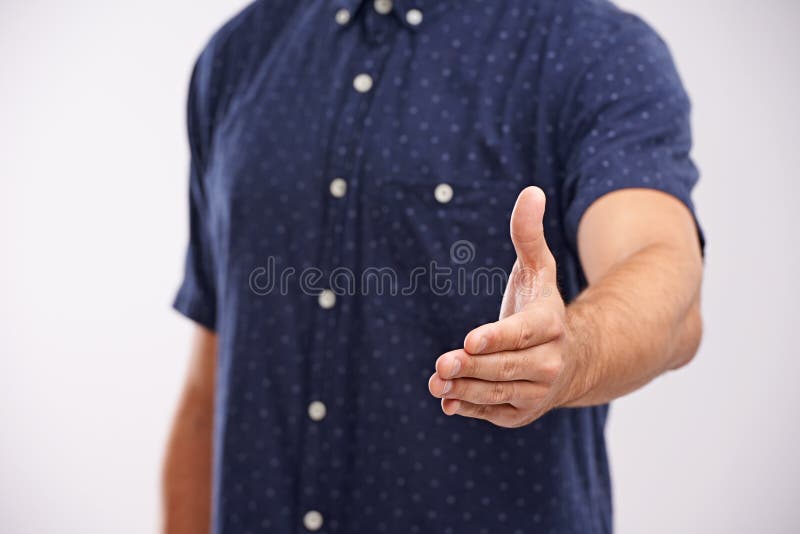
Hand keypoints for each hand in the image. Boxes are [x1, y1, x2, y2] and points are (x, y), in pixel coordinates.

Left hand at [428, 187, 586, 427]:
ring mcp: (537, 390)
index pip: (524, 333)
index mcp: (551, 324)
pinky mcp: (522, 412)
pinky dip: (470, 408)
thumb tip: (531, 191)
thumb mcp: (538, 271)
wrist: (572, 360)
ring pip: (498, 393)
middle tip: (442, 364)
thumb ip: (528, 235)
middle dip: (473, 367)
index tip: (470, 340)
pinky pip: (494, 412)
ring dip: (466, 390)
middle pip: (507, 367)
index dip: (498, 338)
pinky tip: (448, 402)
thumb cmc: (542, 308)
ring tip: (436, 383)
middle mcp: (549, 361)